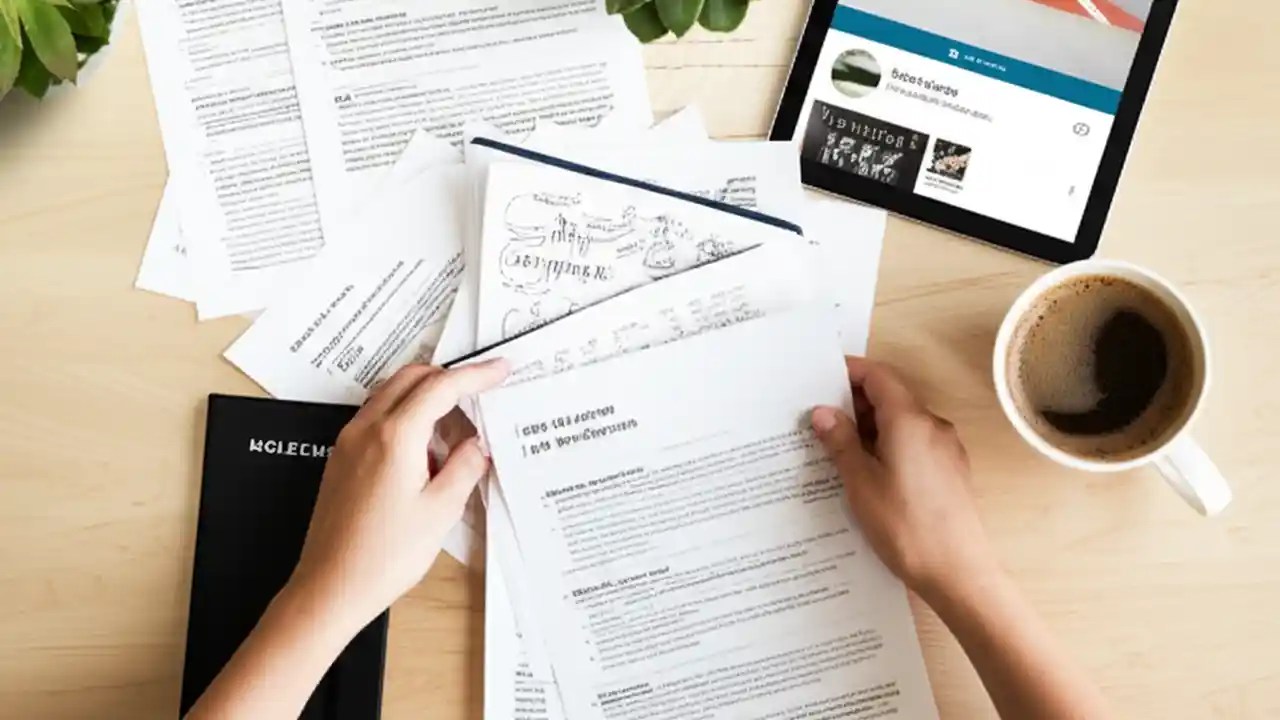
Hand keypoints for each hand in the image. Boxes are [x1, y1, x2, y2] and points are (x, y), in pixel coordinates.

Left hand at [288, 360, 507, 630]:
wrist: (330, 587)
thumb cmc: (382, 556)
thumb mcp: (440, 512)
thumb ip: (464, 468)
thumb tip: (476, 446)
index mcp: (394, 437)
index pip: (441, 387)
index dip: (475, 375)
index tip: (499, 370)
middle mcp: (366, 430)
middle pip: (412, 378)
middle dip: (449, 377)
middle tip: (480, 392)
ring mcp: (348, 443)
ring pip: (391, 394)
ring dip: (425, 396)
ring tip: (456, 427)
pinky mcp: (341, 460)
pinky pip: (376, 418)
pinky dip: (405, 416)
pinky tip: (424, 449)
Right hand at [810, 356, 997, 600]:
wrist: (958, 572)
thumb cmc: (905, 527)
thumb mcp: (861, 483)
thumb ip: (841, 442)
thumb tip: (823, 412)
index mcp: (909, 420)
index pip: (878, 376)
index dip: (849, 372)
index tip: (820, 381)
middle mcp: (932, 426)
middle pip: (891, 397)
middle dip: (855, 403)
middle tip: (820, 421)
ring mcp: (946, 448)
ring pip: (902, 422)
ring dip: (871, 427)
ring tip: (838, 450)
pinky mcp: (950, 470)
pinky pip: (915, 443)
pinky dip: (889, 445)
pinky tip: (869, 472)